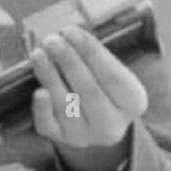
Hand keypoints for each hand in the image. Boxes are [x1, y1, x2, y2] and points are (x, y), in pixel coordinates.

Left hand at [29, 23, 147, 170]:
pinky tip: (38, 91)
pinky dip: (42, 109)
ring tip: (38, 54)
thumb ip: (95, 57)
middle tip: (51, 40)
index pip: (113, 76)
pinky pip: (49, 126)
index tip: (71, 31)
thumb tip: (68, 35)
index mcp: (133, 102)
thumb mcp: (112, 72)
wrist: (95, 123)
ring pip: (67, 105)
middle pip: (90, 91)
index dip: (91, 52)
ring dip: (50, 77)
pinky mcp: (62, 139)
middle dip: (68, 62)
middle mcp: (112, 123)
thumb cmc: (103, 87)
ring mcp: (86, 134)